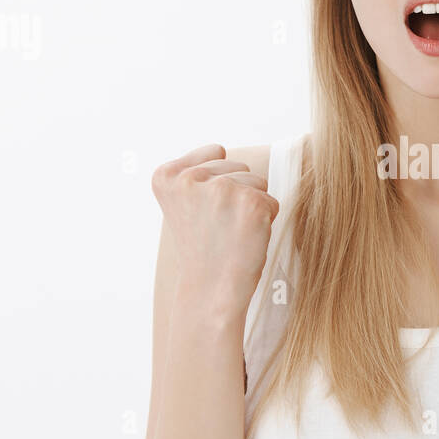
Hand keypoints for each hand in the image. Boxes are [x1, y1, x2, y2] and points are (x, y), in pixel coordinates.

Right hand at [150, 143, 279, 309]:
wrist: (210, 289)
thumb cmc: (202, 246)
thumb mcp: (183, 202)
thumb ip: (195, 173)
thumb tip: (220, 148)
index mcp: (166, 175)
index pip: (216, 153)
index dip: (216, 184)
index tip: (203, 213)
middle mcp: (190, 178)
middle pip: (239, 166)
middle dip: (236, 194)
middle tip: (219, 227)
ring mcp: (221, 190)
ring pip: (257, 182)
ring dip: (251, 205)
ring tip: (231, 232)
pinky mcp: (251, 204)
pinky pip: (271, 201)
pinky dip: (265, 220)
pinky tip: (245, 237)